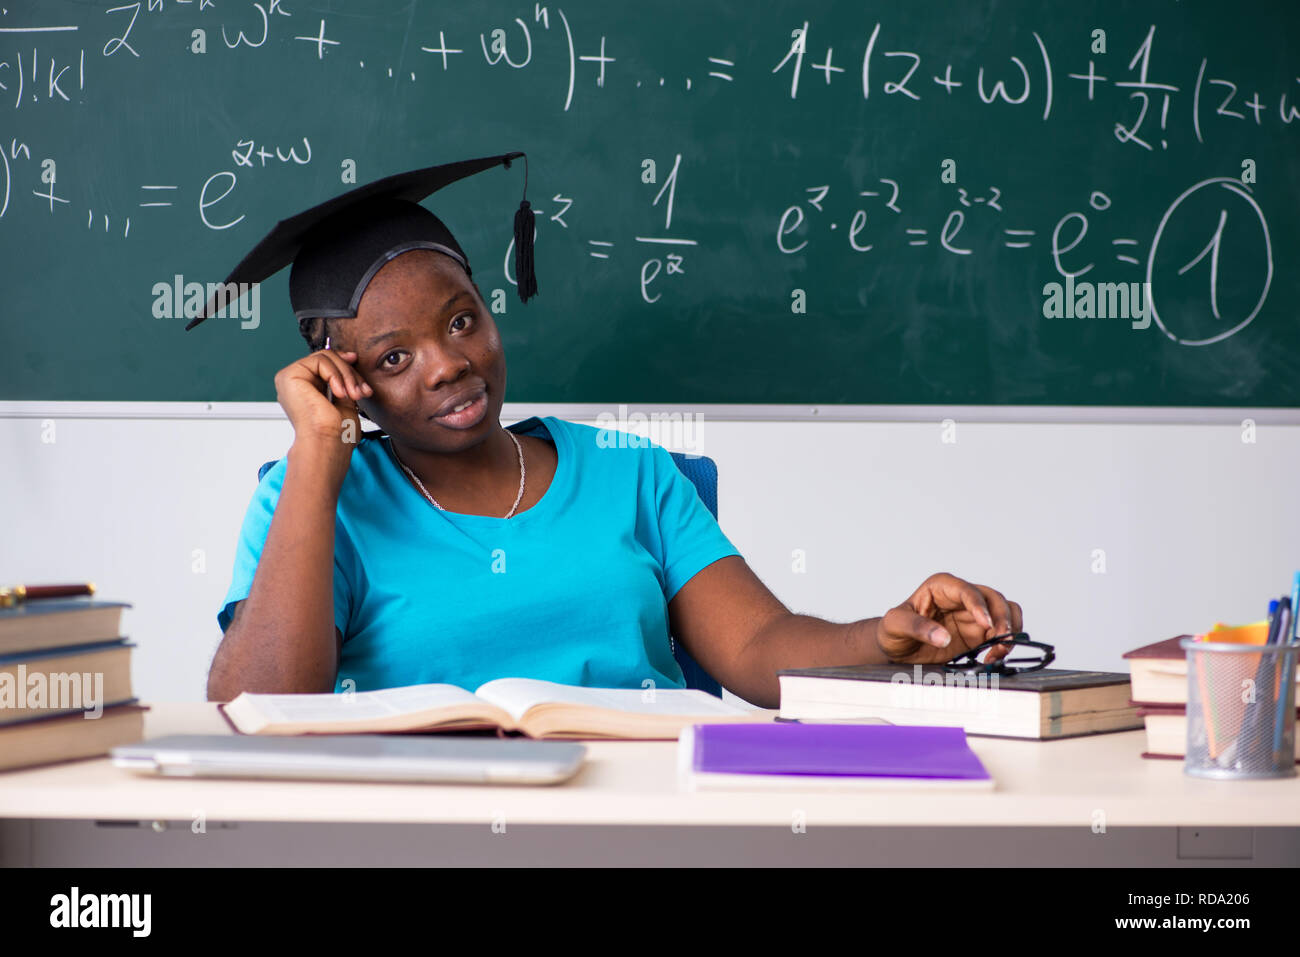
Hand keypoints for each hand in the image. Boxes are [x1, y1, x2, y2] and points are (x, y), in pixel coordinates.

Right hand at [274, 348, 372, 452]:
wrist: (328, 443)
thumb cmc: (336, 432)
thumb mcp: (344, 398)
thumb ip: (343, 377)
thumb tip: (349, 356)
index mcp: (305, 388)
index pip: (326, 365)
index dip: (345, 365)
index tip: (360, 374)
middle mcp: (295, 382)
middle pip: (327, 358)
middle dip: (350, 373)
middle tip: (361, 392)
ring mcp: (290, 378)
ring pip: (326, 357)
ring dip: (346, 375)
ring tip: (353, 395)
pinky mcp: (289, 375)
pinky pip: (320, 360)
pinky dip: (336, 375)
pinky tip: (340, 394)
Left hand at [876, 572, 1022, 665]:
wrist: (897, 649)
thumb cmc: (893, 631)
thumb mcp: (894, 625)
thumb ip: (916, 628)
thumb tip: (942, 637)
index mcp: (941, 587)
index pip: (966, 590)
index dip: (979, 605)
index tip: (986, 624)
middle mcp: (961, 597)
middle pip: (993, 598)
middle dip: (1002, 618)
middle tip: (1001, 639)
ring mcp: (973, 614)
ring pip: (1005, 611)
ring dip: (1010, 628)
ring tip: (1000, 649)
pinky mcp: (979, 633)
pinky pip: (1002, 632)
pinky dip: (1006, 642)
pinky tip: (994, 655)